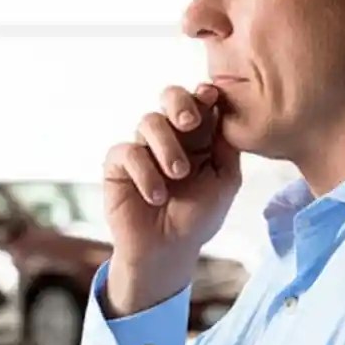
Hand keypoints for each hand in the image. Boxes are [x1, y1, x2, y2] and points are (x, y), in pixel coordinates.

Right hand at [102, 84, 241, 315]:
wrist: (168, 249)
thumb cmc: (198, 216)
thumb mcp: (225, 181)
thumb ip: (226, 146)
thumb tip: (226, 110)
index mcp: (198, 136)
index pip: (200, 103)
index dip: (204, 95)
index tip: (211, 95)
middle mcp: (169, 136)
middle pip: (170, 98)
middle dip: (180, 102)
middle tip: (189, 121)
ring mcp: (143, 148)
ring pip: (149, 122)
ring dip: (166, 147)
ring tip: (178, 176)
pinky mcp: (118, 164)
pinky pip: (127, 152)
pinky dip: (144, 172)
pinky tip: (155, 196)